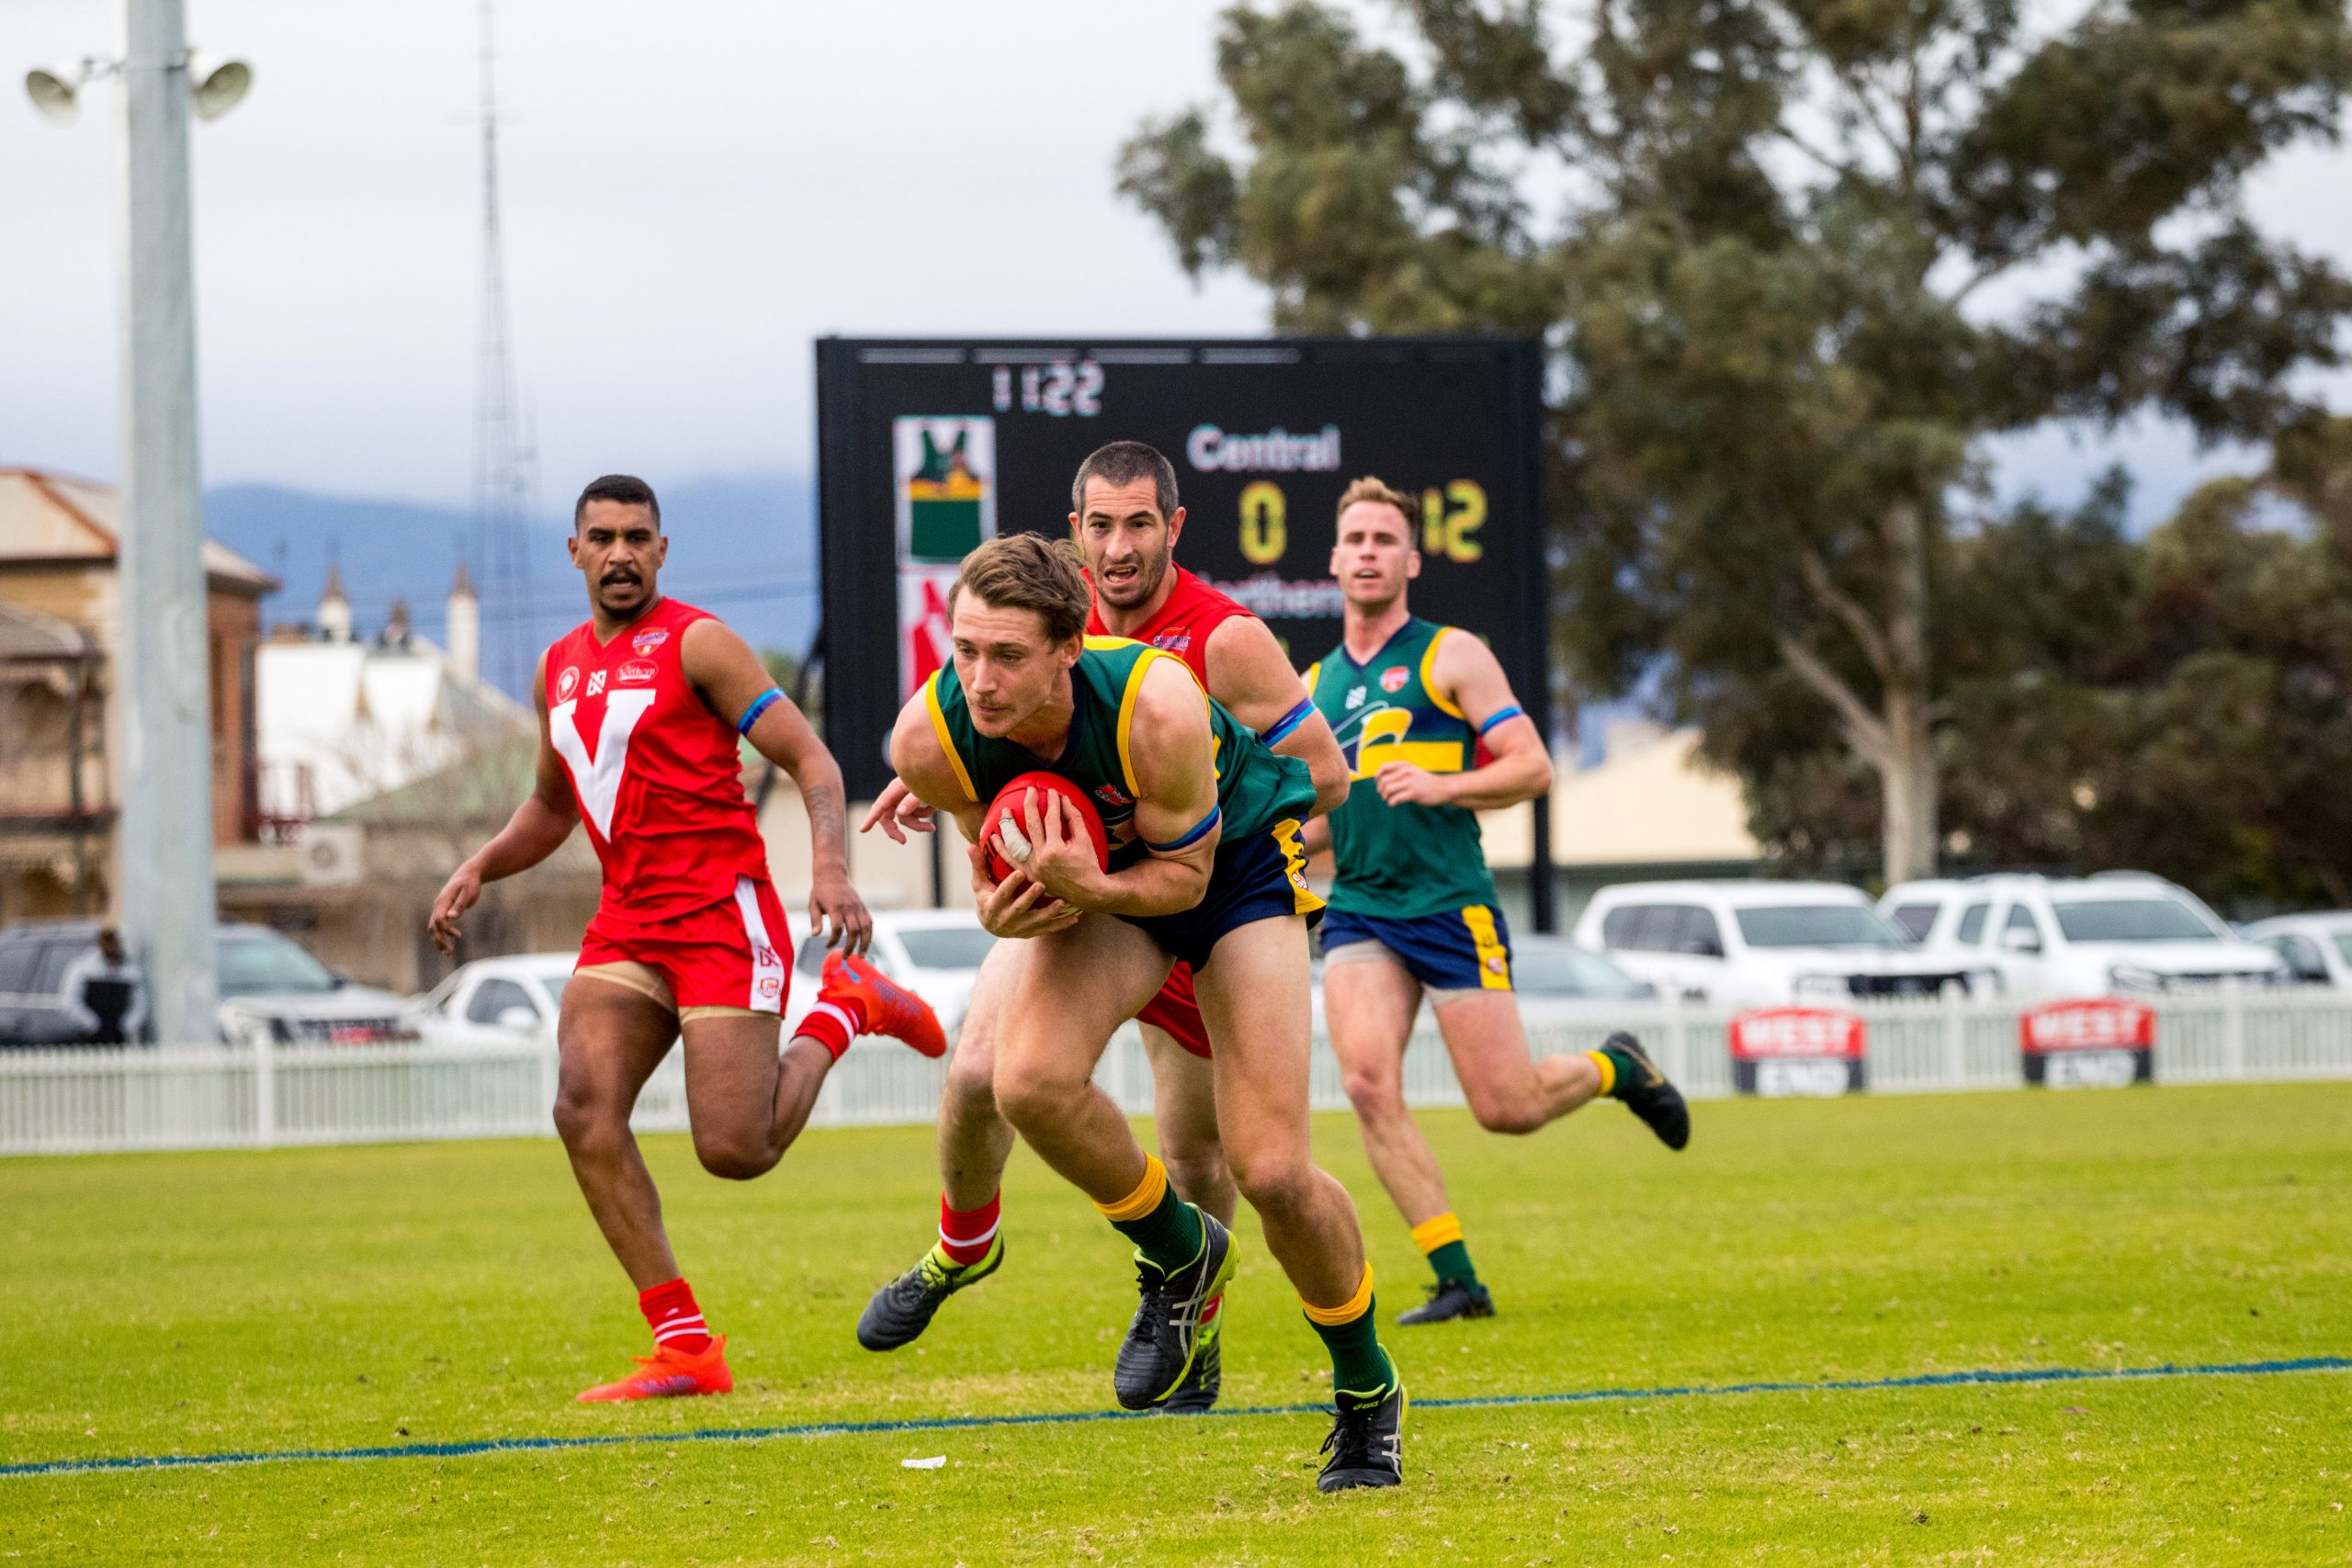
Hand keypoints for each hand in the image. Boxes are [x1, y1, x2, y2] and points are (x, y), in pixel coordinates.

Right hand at [428, 863, 482, 955]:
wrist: (467, 875)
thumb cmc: (470, 883)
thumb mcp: (468, 892)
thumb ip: (460, 905)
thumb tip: (451, 918)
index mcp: (443, 901)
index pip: (439, 919)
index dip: (446, 929)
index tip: (458, 936)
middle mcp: (438, 906)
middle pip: (433, 926)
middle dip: (439, 940)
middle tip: (449, 952)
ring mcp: (439, 909)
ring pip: (434, 928)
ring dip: (439, 941)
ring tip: (448, 954)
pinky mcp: (443, 911)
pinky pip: (439, 926)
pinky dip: (441, 936)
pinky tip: (448, 946)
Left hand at [808, 870, 874, 955]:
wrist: (833, 874)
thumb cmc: (820, 892)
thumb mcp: (813, 904)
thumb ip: (815, 920)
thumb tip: (815, 935)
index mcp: (835, 907)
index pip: (837, 928)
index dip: (833, 939)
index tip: (827, 946)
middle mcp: (848, 907)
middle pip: (854, 930)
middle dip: (851, 946)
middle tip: (845, 957)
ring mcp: (858, 907)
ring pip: (866, 928)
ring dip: (865, 943)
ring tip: (861, 955)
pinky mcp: (862, 907)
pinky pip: (869, 922)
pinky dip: (869, 934)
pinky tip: (866, 943)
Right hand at [860, 778, 935, 843]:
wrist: (941, 771)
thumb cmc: (930, 776)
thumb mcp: (922, 788)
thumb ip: (912, 800)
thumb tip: (901, 813)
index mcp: (894, 789)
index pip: (880, 806)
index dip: (871, 818)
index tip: (863, 830)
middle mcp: (896, 796)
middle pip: (888, 818)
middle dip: (895, 831)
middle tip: (903, 841)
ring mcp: (904, 800)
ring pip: (905, 820)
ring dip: (918, 825)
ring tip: (933, 828)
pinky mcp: (914, 804)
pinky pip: (915, 816)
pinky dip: (925, 815)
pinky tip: (934, 807)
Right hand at [970, 843, 1080, 938]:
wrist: (992, 925)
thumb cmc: (986, 897)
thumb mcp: (979, 883)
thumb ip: (979, 865)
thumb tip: (970, 845)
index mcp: (993, 906)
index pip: (1001, 894)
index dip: (1010, 884)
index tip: (1019, 872)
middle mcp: (1006, 919)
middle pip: (1020, 908)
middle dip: (1030, 897)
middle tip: (1042, 884)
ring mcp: (1020, 928)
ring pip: (1036, 921)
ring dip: (1050, 912)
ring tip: (1062, 902)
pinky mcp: (1032, 932)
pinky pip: (1048, 929)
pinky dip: (1061, 924)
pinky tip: (1075, 918)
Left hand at [1013, 788, 1106, 906]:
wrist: (1087, 892)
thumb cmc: (1088, 865)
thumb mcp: (1084, 840)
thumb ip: (1074, 818)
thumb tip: (1064, 800)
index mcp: (1055, 849)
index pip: (1051, 819)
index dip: (1052, 803)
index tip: (1052, 791)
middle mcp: (1041, 858)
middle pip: (1032, 825)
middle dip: (1030, 805)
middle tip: (1030, 790)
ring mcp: (1033, 867)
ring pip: (1016, 843)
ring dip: (1009, 826)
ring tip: (1005, 811)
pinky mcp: (1029, 874)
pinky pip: (1011, 861)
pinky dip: (1002, 849)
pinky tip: (995, 837)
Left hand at [1373, 761, 1455, 806]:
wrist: (1442, 788)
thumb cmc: (1424, 782)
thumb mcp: (1412, 771)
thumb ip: (1398, 772)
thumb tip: (1379, 778)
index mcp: (1405, 766)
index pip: (1383, 767)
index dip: (1377, 776)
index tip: (1378, 784)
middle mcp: (1406, 772)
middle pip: (1384, 780)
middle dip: (1380, 789)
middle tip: (1383, 794)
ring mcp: (1410, 783)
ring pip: (1388, 789)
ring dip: (1384, 796)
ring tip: (1388, 799)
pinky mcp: (1413, 794)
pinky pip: (1395, 799)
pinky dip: (1391, 802)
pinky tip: (1393, 803)